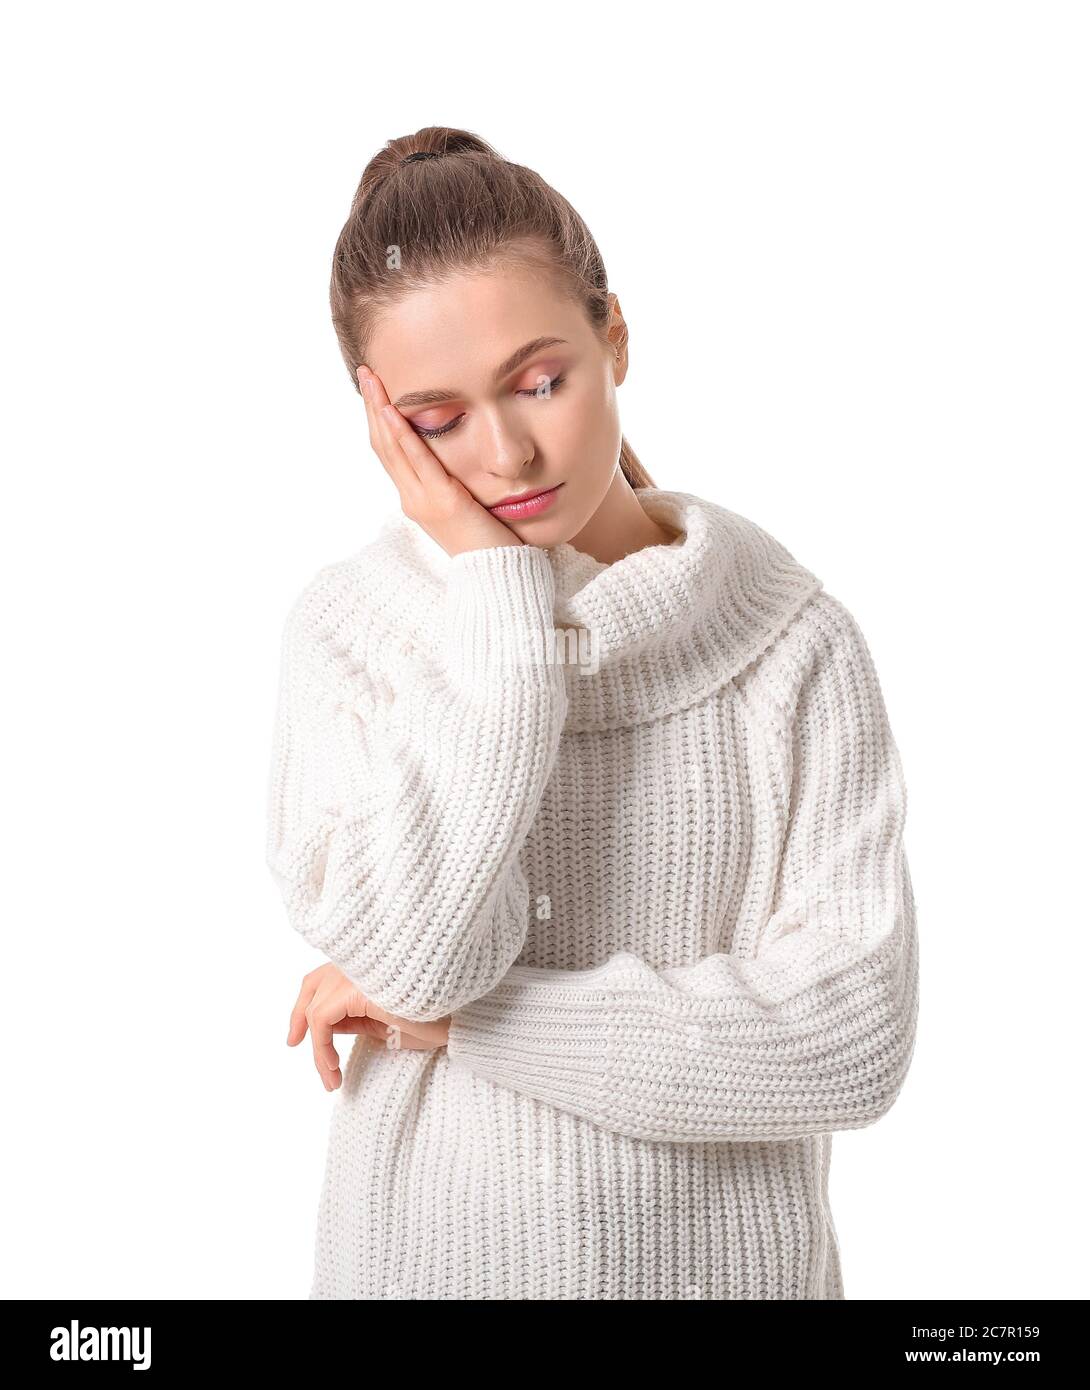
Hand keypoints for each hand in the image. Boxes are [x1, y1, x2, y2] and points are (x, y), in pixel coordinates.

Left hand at [287, 964, 450, 1090]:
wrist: (459, 1021)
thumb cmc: (434, 1019)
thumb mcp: (383, 1021)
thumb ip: (354, 1016)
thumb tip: (324, 1022)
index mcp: (368, 965)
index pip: (325, 976)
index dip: (305, 1002)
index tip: (297, 1035)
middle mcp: (359, 962)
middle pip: (314, 982)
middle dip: (299, 1017)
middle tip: (294, 1044)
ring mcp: (358, 971)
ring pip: (316, 1009)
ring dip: (318, 1049)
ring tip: (331, 1078)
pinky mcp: (357, 988)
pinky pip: (322, 1020)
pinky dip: (321, 1048)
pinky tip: (333, 1069)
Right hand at [356, 364, 524, 557]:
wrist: (498, 579)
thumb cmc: (492, 546)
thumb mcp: (469, 509)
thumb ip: (459, 486)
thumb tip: (462, 463)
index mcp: (417, 499)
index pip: (391, 452)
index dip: (380, 419)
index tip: (376, 389)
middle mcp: (413, 499)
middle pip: (383, 444)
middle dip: (373, 406)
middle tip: (366, 372)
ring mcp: (423, 501)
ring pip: (392, 448)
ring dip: (380, 410)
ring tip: (372, 380)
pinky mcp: (442, 502)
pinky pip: (417, 461)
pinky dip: (403, 434)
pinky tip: (393, 411)